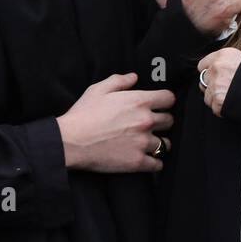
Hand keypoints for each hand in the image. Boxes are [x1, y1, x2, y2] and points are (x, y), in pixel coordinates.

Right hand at [57, 73, 175, 173]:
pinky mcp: (137, 161)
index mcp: (139, 101)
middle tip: (151, 125)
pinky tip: (148, 159)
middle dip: (162, 121)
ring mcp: (143, 142)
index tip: (160, 105)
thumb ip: (119, 81)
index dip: (165, 101)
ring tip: (149, 143)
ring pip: (165, 144)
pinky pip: (158, 164)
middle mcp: (145, 121)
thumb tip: (134, 77)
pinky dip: (154, 162)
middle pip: (169, 120)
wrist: (70, 141)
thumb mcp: (98, 90)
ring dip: (159, 143)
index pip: (169, 98)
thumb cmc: (83, 115)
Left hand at [197, 47, 240, 116]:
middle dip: (212, 86)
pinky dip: (222, 109)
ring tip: (232, 98)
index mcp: (223, 55)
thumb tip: (222, 69)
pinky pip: (214, 108)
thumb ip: (229, 63)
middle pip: (204, 81)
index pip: (203, 65)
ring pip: (207, 96)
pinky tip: (234, 105)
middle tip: (226, 89)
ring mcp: (216, 85)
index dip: (210, 72)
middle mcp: (217, 68)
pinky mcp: (218, 101)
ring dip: (217, 99)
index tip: (216, 77)